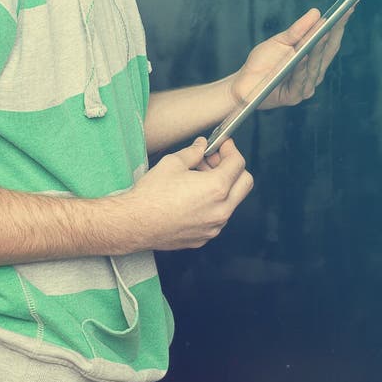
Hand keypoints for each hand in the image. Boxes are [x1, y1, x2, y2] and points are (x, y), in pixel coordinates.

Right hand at [125, 137, 252, 250]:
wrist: (136, 223)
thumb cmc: (152, 194)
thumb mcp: (173, 163)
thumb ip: (194, 152)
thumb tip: (202, 145)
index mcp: (216, 188)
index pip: (238, 164)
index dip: (231, 149)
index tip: (223, 145)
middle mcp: (221, 210)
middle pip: (245, 183)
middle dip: (233, 168)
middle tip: (214, 159)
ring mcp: (214, 226)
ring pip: (232, 201)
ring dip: (223, 186)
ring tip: (198, 177)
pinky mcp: (205, 237)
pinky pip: (218, 217)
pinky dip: (212, 203)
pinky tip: (192, 196)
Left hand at [231, 5, 354, 110]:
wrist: (243, 84)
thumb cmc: (262, 63)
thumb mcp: (280, 41)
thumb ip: (298, 30)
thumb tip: (316, 13)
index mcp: (313, 60)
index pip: (330, 40)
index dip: (340, 24)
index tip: (349, 7)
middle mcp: (313, 73)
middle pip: (328, 51)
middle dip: (336, 31)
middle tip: (343, 14)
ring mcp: (305, 86)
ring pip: (315, 64)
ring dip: (319, 47)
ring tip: (324, 30)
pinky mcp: (294, 96)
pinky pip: (300, 79)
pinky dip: (302, 67)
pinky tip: (303, 54)